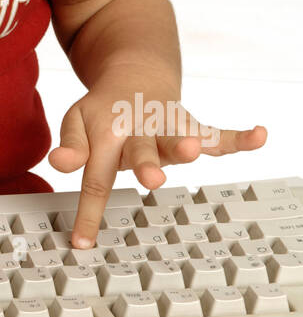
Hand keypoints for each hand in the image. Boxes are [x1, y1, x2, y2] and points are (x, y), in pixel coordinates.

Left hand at [48, 72, 267, 248]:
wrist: (132, 73)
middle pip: (142, 152)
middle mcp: (139, 130)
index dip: (89, 211)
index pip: (97, 178)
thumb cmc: (102, 109)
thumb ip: (72, 144)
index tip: (83, 242)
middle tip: (152, 178)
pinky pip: (216, 133)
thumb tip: (58, 164)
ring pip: (178, 138)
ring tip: (192, 148)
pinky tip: (258, 136)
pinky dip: (238, 137)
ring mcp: (167, 127)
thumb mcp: (76, 121)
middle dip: (148, 165)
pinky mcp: (190, 125)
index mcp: (107, 133)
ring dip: (186, 143)